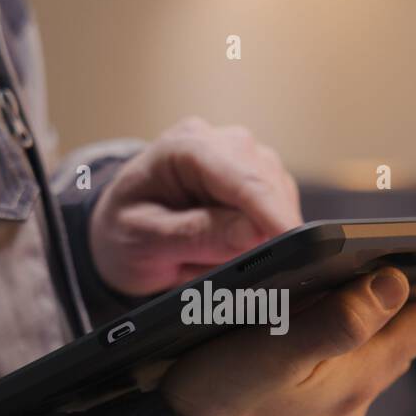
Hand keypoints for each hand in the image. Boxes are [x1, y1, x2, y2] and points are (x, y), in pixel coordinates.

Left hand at [89, 117, 301, 295]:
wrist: (121, 230)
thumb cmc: (125, 232)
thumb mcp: (144, 241)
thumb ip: (195, 235)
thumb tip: (252, 234)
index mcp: (185, 146)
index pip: (242, 178)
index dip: (272, 213)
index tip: (294, 244)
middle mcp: (221, 141)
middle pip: (268, 186)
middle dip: (263, 233)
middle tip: (227, 273)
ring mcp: (244, 158)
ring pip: (279, 200)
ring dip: (259, 238)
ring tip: (209, 259)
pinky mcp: (259, 179)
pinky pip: (278, 211)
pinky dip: (263, 237)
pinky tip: (230, 250)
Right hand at [160, 263, 415, 415]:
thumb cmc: (216, 402)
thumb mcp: (276, 348)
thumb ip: (339, 319)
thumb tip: (397, 284)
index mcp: (352, 380)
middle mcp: (347, 407)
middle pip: (399, 349)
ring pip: (368, 369)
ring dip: (385, 335)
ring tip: (393, 308)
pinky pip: (336, 387)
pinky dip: (347, 358)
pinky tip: (328, 354)